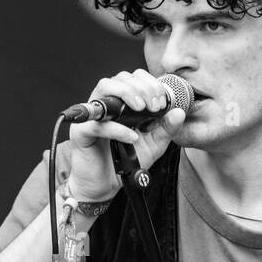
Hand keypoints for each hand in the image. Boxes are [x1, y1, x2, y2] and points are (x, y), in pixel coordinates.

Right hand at [67, 69, 184, 199]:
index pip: (135, 77)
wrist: (106, 184)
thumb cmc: (126, 160)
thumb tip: (179, 112)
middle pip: (121, 77)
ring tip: (142, 109)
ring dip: (127, 93)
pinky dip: (116, 128)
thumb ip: (166, 128)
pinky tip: (132, 137)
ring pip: (104, 87)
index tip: (163, 102)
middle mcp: (107, 103)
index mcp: (123, 101)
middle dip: (142, 88)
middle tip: (155, 106)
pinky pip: (96, 123)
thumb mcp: (154, 144)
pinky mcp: (82, 132)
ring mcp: (92, 115)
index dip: (150, 83)